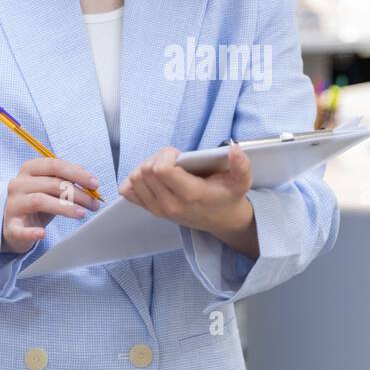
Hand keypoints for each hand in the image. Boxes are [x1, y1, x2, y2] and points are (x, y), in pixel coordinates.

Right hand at [2, 157, 100, 252]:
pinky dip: (32, 232)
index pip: (54, 165)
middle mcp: (18, 184)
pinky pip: (20, 229)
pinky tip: (43, 234)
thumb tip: (89, 179)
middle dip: (77, 193)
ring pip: (40, 201)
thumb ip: (67, 180)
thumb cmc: (37, 202)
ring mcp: (13, 204)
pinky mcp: (11, 226)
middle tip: (93, 204)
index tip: (94, 184)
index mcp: (29, 169)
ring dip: (64, 207)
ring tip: (81, 214)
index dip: (76, 173)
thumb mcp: (51, 187)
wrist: (15, 223)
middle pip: (51, 183)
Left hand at [120, 144, 254, 239]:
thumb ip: (241, 165)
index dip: (167, 155)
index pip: (161, 169)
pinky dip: (135, 180)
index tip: (180, 155)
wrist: (221, 221)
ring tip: (165, 167)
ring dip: (146, 166)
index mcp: (190, 195)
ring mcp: (158, 209)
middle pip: (145, 171)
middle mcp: (170, 204)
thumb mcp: (241, 182)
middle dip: (157, 157)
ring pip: (135, 179)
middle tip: (173, 159)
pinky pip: (128, 191)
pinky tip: (153, 178)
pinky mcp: (150, 210)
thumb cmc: (228, 197)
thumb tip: (235, 148)